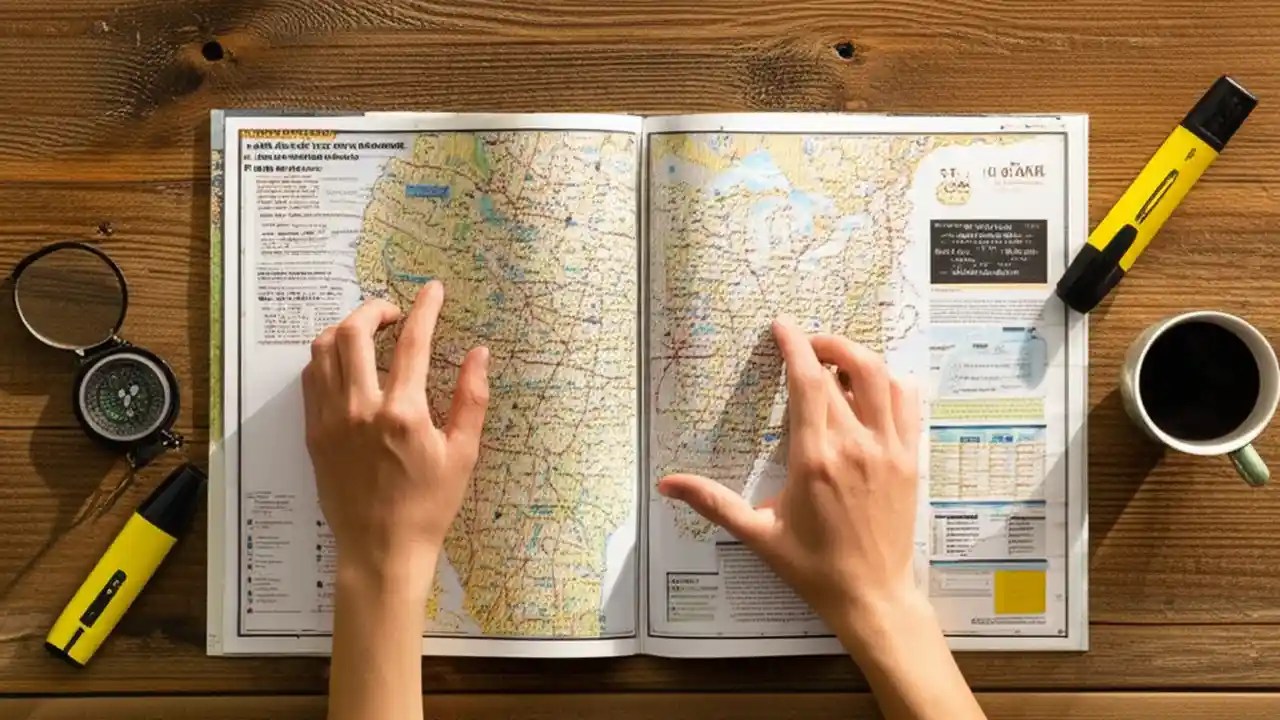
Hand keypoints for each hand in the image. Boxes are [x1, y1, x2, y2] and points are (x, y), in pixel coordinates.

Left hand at [302, 281, 489, 590]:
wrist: (381, 549)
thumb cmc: (429, 506)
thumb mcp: (463, 454)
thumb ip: (471, 398)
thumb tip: (479, 353)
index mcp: (403, 413)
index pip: (412, 341)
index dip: (424, 307)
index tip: (433, 290)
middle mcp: (360, 409)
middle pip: (355, 332)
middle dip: (376, 309)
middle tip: (396, 313)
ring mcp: (330, 420)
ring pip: (324, 349)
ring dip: (347, 329)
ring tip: (370, 334)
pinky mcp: (314, 433)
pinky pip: (311, 378)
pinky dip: (328, 357)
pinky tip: (347, 363)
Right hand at [659, 317, 921, 642]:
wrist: (871, 596)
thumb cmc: (813, 567)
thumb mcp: (757, 534)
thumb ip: (712, 501)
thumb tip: (667, 485)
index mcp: (814, 459)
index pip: (807, 382)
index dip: (794, 345)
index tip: (783, 325)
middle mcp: (855, 446)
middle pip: (842, 370)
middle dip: (820, 346)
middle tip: (802, 344)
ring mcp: (889, 450)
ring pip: (880, 377)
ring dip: (856, 357)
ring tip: (834, 359)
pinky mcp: (910, 459)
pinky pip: (907, 402)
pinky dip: (891, 382)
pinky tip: (871, 389)